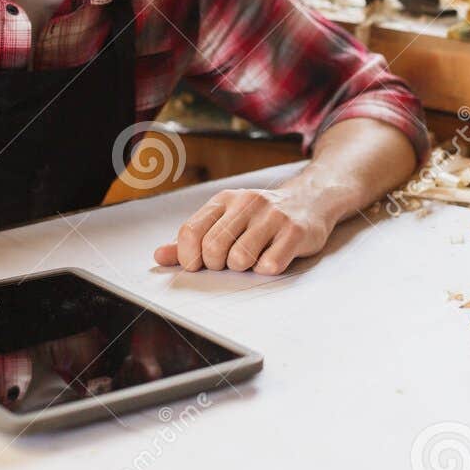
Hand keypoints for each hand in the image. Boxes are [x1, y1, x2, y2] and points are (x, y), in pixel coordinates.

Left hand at [153, 187, 329, 274]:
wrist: (311, 200)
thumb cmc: (262, 217)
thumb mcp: (226, 219)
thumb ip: (193, 239)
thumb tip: (159, 256)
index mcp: (225, 200)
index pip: (191, 231)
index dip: (189, 257)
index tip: (199, 264)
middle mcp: (247, 203)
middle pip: (214, 248)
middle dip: (218, 265)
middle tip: (230, 262)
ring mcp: (273, 216)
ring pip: (241, 258)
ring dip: (243, 268)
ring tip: (253, 258)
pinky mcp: (295, 231)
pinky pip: (270, 264)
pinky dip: (267, 269)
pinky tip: (272, 257)